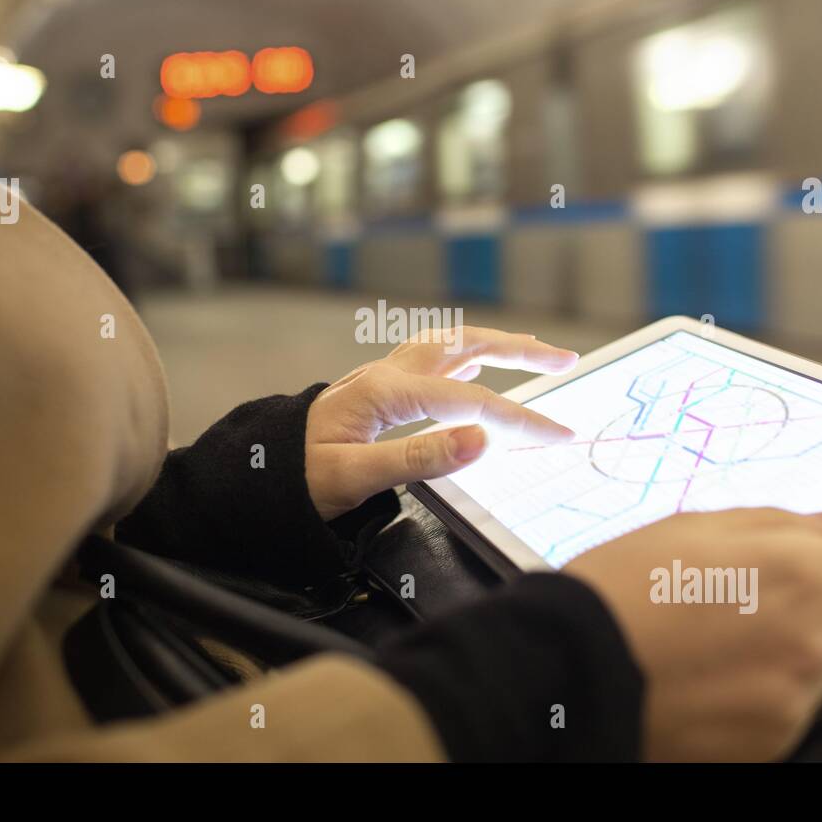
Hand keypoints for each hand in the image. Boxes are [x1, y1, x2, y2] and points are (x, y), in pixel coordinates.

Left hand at [305, 327, 578, 519]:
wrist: (256, 470)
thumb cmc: (298, 478)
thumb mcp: (354, 478)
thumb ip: (419, 458)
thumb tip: (482, 439)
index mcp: (387, 394)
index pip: (471, 402)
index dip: (520, 418)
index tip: (560, 433)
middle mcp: (388, 373)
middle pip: (467, 347)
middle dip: (521, 350)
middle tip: (565, 358)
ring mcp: (382, 375)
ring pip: (450, 343)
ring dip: (495, 342)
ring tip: (534, 350)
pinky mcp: (378, 386)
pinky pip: (432, 356)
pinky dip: (465, 352)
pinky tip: (478, 361)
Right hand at [563, 508, 821, 761]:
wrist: (570, 667)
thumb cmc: (622, 586)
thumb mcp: (693, 527)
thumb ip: (779, 522)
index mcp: (802, 571)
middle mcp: (814, 636)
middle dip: (816, 613)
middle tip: (744, 606)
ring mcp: (797, 696)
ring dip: (790, 657)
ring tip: (718, 646)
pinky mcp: (774, 740)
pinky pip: (793, 710)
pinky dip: (764, 698)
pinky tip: (712, 681)